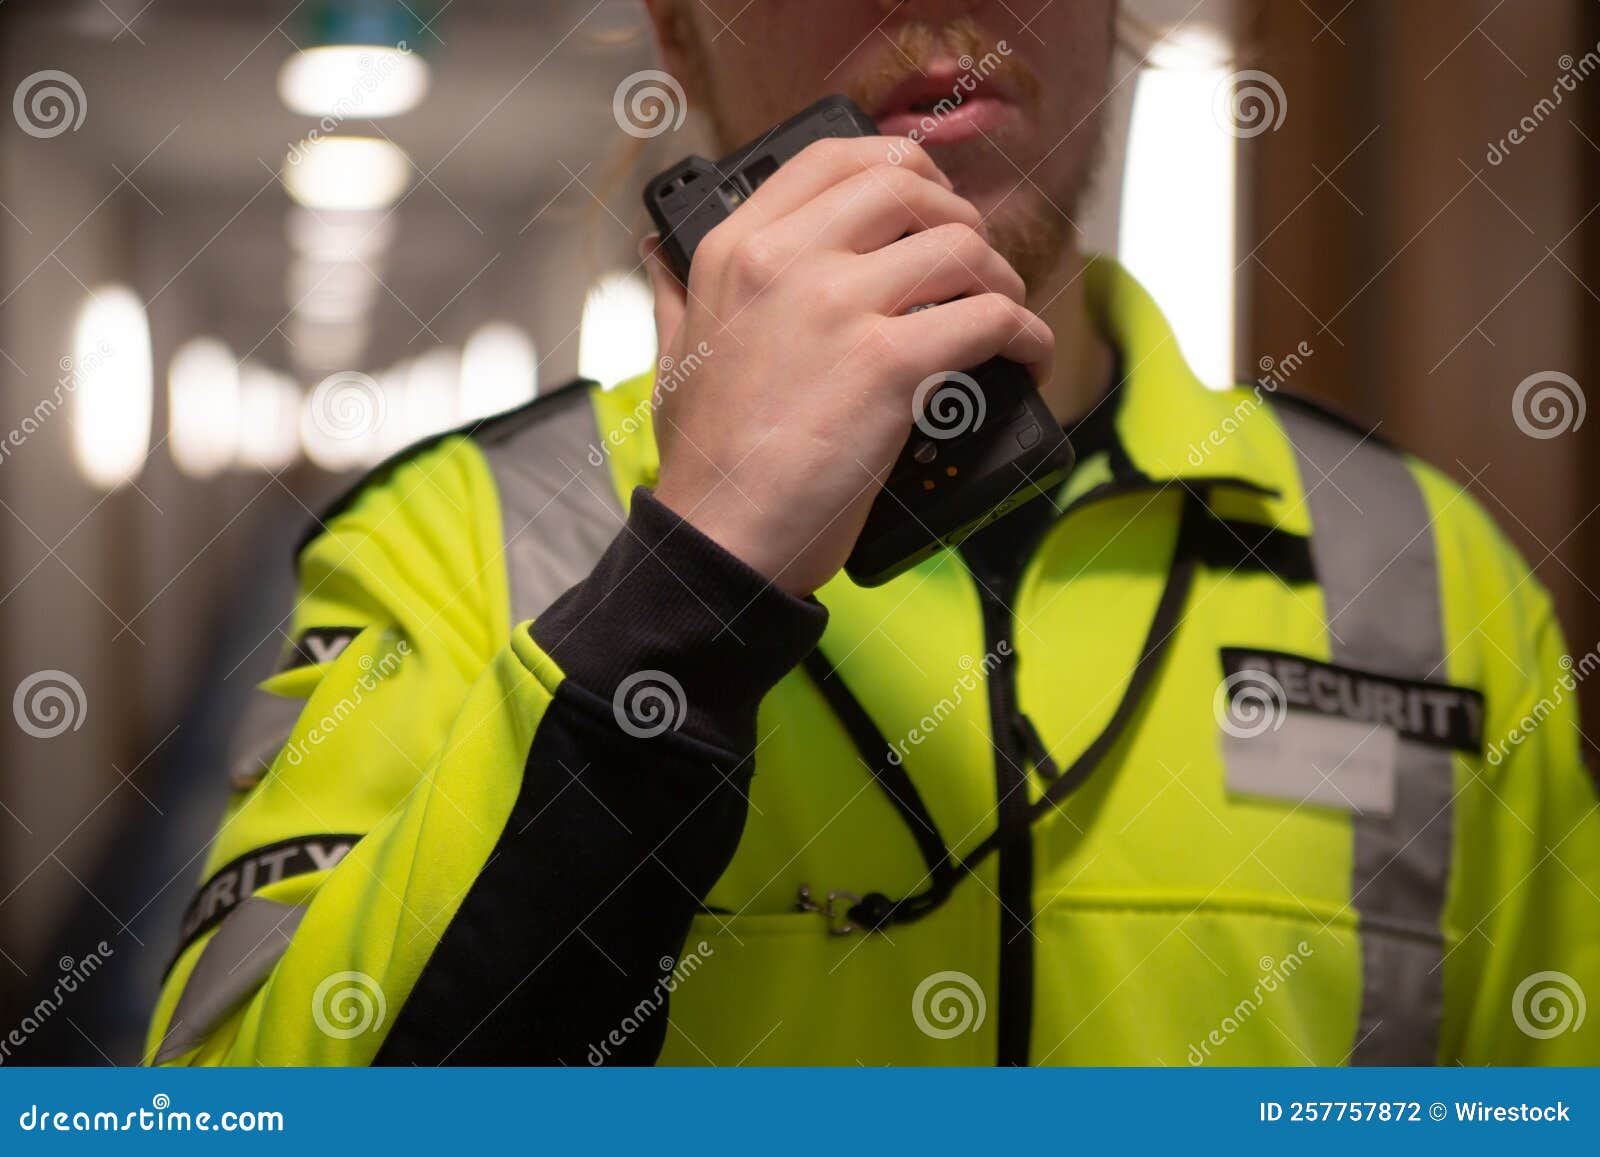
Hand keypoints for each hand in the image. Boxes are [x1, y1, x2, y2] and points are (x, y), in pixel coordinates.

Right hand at [644, 135, 1053, 596]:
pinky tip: (1027, 358)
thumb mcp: (672, 353)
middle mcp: (786, 260)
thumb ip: (673, 290)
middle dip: (958, 215)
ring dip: (1000, 276)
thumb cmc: (704, 460)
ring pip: (959, 247)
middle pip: (906, 186)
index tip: (928, 194)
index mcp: (735, 248)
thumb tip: (658, 248)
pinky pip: (989, 319)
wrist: (720, 538)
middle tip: (973, 262)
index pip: (832, 157)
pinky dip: (1025, 336)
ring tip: (1004, 313)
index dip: (899, 164)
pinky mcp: (886, 364)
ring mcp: (838, 307)